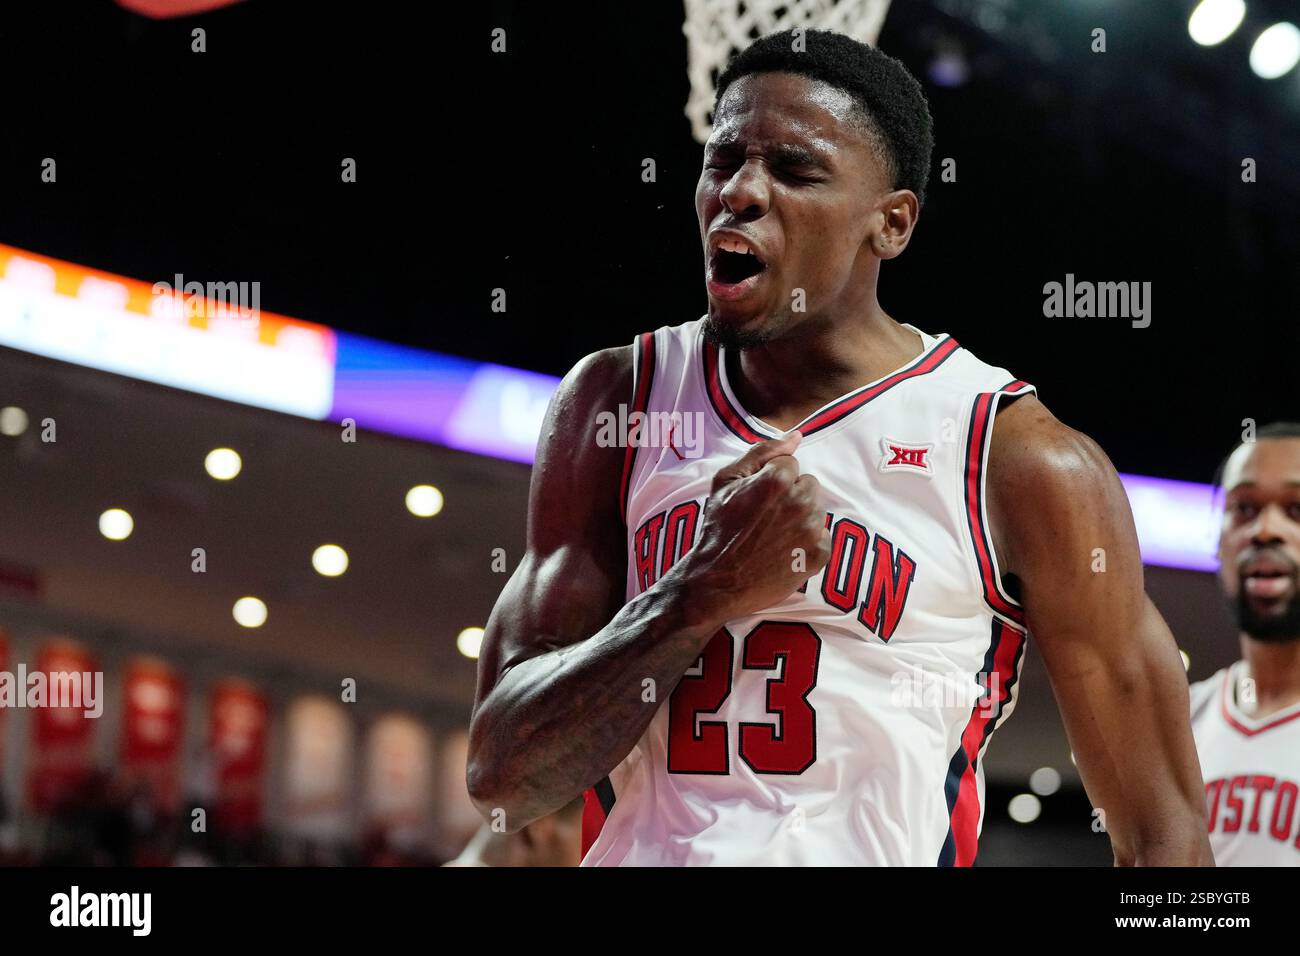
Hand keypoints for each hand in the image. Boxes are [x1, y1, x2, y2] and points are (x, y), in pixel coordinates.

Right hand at [670, 431, 831, 624]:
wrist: (718, 581)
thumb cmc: (718, 529)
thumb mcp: (725, 481)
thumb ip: (762, 452)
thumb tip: (796, 437)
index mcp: (778, 479)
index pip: (789, 464)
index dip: (770, 480)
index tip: (756, 499)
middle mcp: (800, 501)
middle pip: (808, 484)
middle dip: (790, 495)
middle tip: (765, 517)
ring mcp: (812, 529)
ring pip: (816, 509)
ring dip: (800, 516)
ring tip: (773, 534)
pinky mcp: (820, 554)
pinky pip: (823, 536)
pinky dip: (807, 542)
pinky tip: (784, 550)